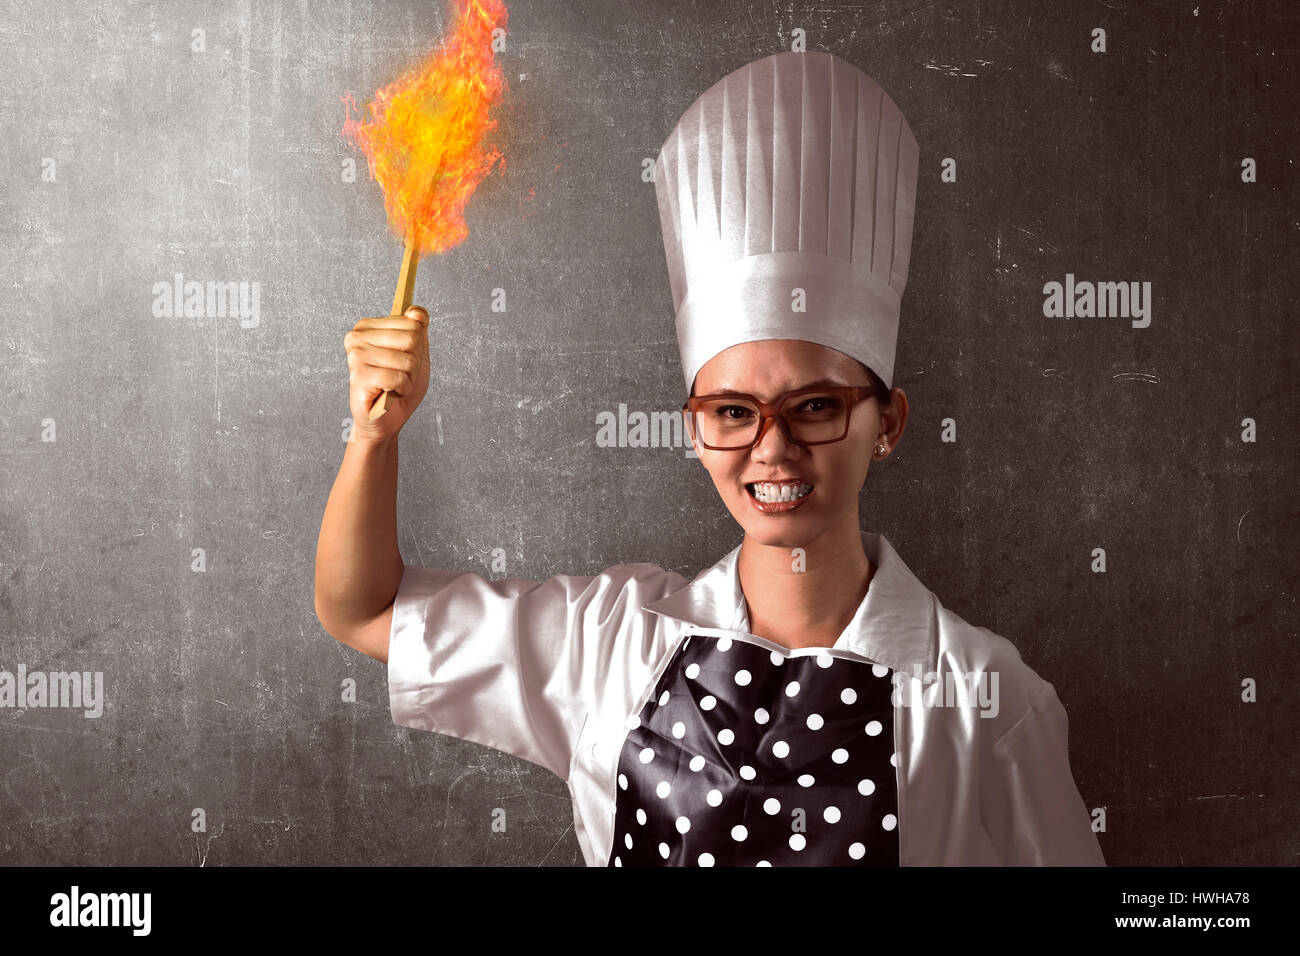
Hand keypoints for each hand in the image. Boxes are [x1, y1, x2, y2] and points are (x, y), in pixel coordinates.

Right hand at [344, 305, 429, 442]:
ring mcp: (356, 355)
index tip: (404, 361)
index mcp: (368, 327)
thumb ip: (418, 329)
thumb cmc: (400, 387)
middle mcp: (357, 337)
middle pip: (412, 339)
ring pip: (407, 360)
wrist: (387, 419)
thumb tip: (416, 310)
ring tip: (394, 386)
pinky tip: (389, 393)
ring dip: (408, 379)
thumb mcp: (417, 353)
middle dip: (415, 364)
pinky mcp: (359, 375)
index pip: (413, 324)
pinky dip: (402, 389)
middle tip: (400, 376)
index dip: (418, 347)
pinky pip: (397, 377)